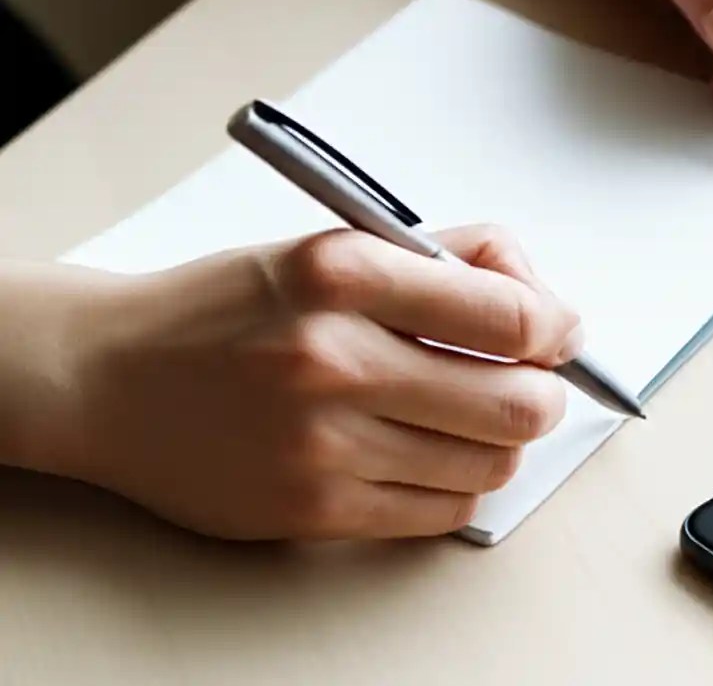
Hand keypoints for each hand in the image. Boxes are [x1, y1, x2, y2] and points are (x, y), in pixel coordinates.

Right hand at [38, 225, 580, 539]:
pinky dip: (458, 485)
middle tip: (528, 384)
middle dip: (543, 395)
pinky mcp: (312, 508)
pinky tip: (432, 455)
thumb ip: (441, 258)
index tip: (559, 333)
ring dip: (502, 443)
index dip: (557, 328)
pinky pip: (440, 512)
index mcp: (343, 273)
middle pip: (518, 404)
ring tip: (472, 419)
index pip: (509, 315)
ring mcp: (322, 443)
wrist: (105, 377)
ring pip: (489, 465)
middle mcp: (333, 358)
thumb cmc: (222, 312)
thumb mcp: (326, 249)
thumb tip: (538, 296)